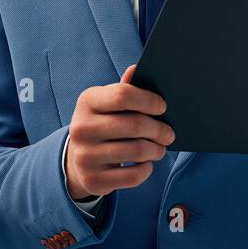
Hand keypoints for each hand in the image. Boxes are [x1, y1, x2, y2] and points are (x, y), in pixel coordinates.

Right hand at [64, 64, 176, 200]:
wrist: (77, 159)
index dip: (149, 100)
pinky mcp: (93, 180)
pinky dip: (146, 169)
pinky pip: (133, 176)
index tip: (163, 107)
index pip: (123, 95)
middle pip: (135, 125)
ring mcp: (84, 156)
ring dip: (156, 149)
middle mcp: (81, 128)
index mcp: (87, 101)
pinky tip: (146, 163)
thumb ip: (125, 88)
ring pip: (137, 151)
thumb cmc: (103, 122)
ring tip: (161, 148)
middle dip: (159, 129)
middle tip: (169, 133)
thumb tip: (136, 68)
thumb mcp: (108, 102)